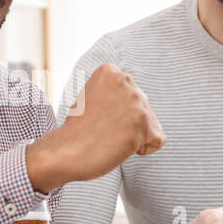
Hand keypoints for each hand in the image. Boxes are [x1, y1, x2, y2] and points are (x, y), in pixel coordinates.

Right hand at [25, 63, 164, 192]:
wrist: (65, 152)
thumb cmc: (77, 131)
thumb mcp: (92, 98)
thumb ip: (114, 93)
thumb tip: (137, 101)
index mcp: (111, 72)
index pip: (133, 95)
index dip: (118, 113)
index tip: (98, 117)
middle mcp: (125, 80)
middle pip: (144, 109)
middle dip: (128, 124)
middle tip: (102, 129)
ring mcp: (135, 100)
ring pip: (151, 125)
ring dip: (134, 136)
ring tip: (109, 137)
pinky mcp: (142, 121)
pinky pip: (157, 140)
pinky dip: (142, 149)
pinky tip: (119, 146)